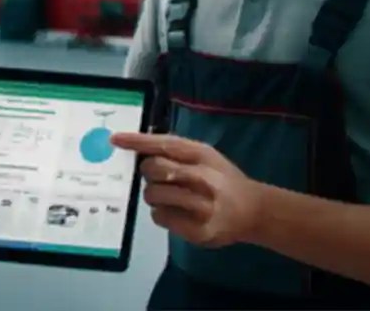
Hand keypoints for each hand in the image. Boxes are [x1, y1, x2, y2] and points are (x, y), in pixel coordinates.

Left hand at [111, 132, 264, 248]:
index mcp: (202, 155)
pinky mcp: (196, 230)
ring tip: (170, 196)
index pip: (163, 144)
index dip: (137, 141)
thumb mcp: (206, 156)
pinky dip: (161, 213)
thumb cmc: (224, 179)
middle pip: (152, 169)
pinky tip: (176, 212)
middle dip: (148, 172)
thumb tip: (140, 147)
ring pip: (152, 195)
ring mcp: (199, 206)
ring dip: (154, 195)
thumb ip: (177, 151)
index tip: (116, 139)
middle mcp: (201, 179)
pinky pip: (159, 217)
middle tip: (158, 176)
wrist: (253, 210)